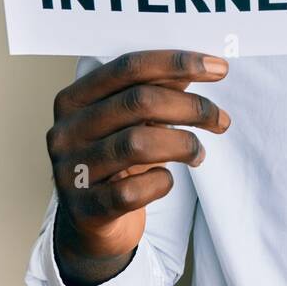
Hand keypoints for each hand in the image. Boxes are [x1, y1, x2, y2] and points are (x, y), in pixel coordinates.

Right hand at [45, 50, 229, 285]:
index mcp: (74, 99)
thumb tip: (203, 65)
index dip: (178, 63)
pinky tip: (166, 180)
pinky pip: (132, 191)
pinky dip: (161, 182)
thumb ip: (158, 90)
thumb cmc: (115, 160)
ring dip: (183, 144)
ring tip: (199, 153)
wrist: (88, 222)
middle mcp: (66, 132)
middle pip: (138, 102)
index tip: (219, 68)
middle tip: (220, 119)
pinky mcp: (85, 209)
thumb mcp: (129, 121)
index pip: (129, 67)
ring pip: (137, 144)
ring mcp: (70, 171)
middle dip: (191, 107)